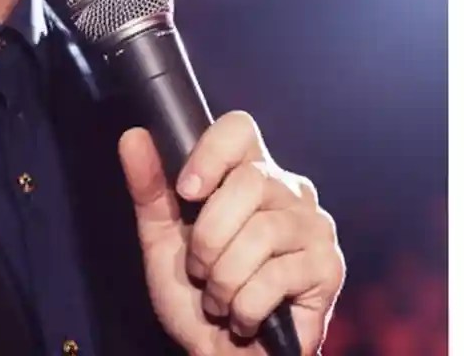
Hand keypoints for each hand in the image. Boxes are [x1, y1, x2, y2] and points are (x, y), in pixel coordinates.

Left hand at [118, 111, 344, 354]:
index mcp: (250, 174)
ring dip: (224, 278)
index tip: (185, 192)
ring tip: (220, 297)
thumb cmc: (196, 296)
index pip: (239, 129)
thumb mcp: (161, 239)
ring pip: (260, 233)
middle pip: (248, 181)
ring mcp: (314, 228)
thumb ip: (149, 189)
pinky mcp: (329, 268)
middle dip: (208, 237)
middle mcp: (290, 191)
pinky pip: (275, 275)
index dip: (209, 154)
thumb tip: (134, 136)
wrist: (223, 355)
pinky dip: (245, 305)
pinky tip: (244, 316)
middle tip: (201, 269)